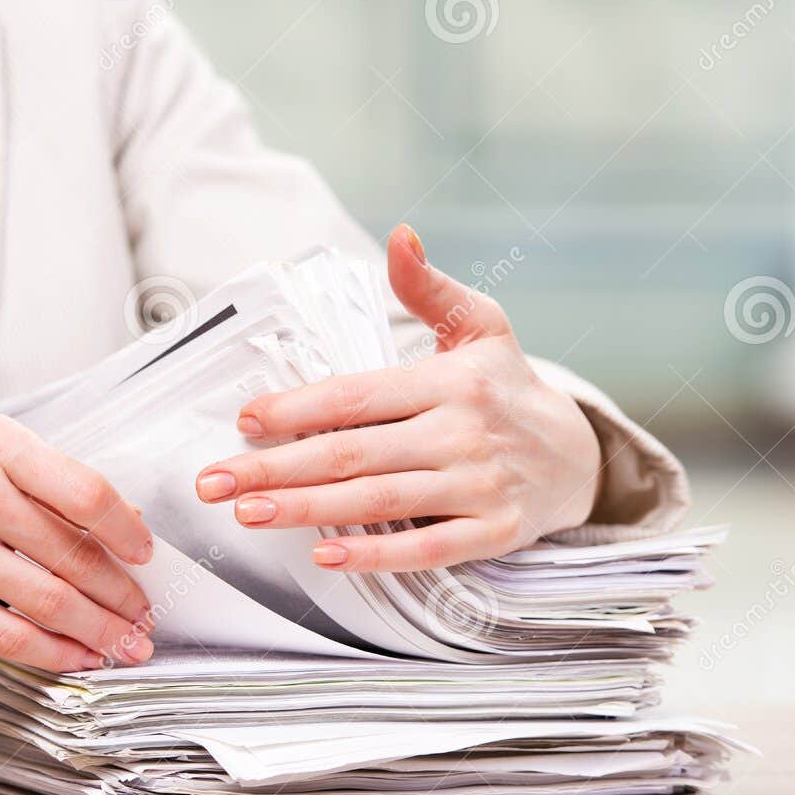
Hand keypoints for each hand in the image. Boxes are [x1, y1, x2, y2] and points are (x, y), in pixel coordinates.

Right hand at [0, 412, 155, 670]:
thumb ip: (41, 473)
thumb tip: (118, 522)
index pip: (84, 492)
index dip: (127, 530)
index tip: (145, 552)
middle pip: (73, 556)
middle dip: (122, 595)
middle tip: (145, 614)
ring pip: (48, 602)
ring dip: (99, 630)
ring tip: (125, 643)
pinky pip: (6, 635)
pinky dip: (52, 652)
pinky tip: (77, 656)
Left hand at [193, 224, 601, 572]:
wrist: (580, 456)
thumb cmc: (507, 389)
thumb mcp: (480, 328)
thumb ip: (430, 289)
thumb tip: (398, 237)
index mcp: (449, 382)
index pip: (356, 396)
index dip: (297, 409)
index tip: (244, 420)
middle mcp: (462, 433)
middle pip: (353, 453)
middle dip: (276, 469)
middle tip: (214, 482)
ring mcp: (478, 486)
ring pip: (377, 501)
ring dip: (306, 510)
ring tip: (247, 514)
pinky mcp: (493, 533)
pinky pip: (425, 549)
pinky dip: (375, 555)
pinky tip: (324, 557)